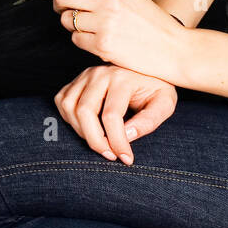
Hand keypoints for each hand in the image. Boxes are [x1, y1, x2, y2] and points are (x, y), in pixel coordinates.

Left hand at [39, 0, 188, 82]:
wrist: (173, 49)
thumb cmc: (149, 22)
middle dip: (58, 5)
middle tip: (66, 11)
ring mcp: (105, 23)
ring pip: (67, 21)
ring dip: (73, 25)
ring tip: (93, 28)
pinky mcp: (103, 45)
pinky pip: (76, 41)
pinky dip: (83, 42)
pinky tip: (100, 41)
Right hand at [54, 64, 177, 164]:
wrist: (147, 69)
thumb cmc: (156, 89)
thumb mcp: (164, 104)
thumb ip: (149, 120)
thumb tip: (128, 135)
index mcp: (123, 77)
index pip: (111, 115)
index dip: (117, 142)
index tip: (126, 159)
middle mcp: (100, 73)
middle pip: (84, 111)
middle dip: (95, 141)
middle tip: (110, 155)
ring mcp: (86, 75)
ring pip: (69, 106)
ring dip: (81, 131)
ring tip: (101, 141)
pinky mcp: (77, 80)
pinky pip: (62, 101)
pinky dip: (69, 119)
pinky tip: (88, 128)